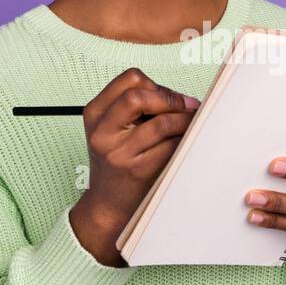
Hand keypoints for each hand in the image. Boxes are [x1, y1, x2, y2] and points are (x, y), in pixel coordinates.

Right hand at [70, 68, 199, 265]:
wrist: (107, 205)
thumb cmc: (117, 162)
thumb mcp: (112, 129)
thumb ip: (136, 107)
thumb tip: (181, 97)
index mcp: (94, 113)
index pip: (130, 79)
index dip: (156, 85)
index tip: (171, 97)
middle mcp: (102, 132)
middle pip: (140, 96)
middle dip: (171, 100)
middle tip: (188, 107)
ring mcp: (119, 153)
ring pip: (162, 123)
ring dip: (184, 121)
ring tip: (191, 125)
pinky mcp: (137, 171)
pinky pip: (171, 146)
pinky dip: (183, 141)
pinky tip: (184, 144)